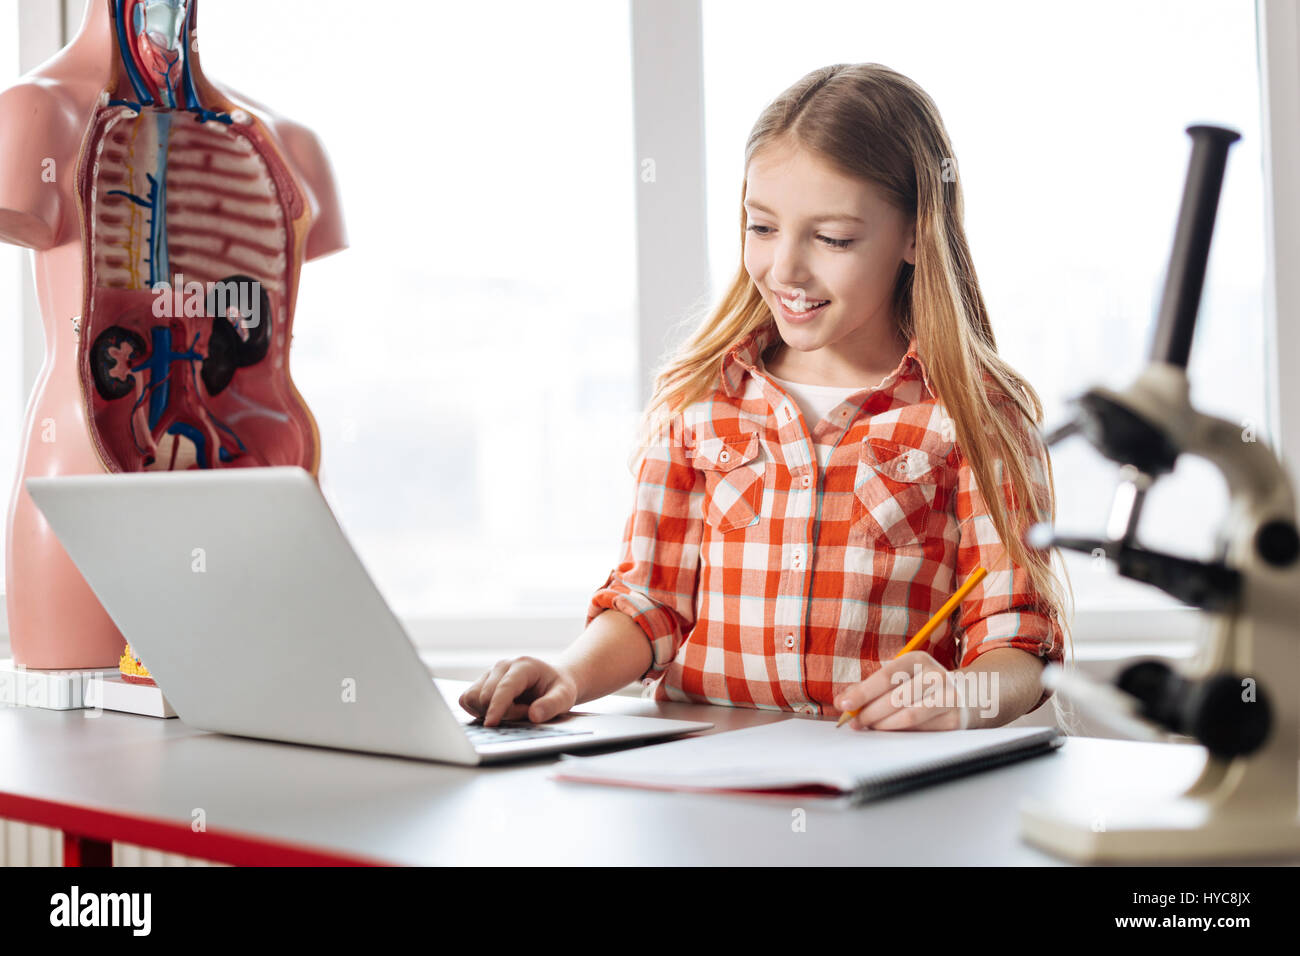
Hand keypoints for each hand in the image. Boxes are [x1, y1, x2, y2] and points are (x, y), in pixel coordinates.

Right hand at [458, 657, 578, 726]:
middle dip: (503, 713)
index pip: (504, 687)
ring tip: (512, 711)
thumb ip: (552, 705)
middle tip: (525, 713)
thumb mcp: (565, 696)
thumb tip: (534, 715)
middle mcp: (502, 666)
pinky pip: (467, 700)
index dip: (497, 707)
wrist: (551, 681)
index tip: (491, 725)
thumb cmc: (557, 688)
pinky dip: (477, 710)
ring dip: (487, 712)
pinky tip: (497, 711)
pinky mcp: (480, 683)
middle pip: (486, 696)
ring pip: (472, 697)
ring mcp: (489, 674)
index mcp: (523, 665)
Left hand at [835, 650, 971, 731]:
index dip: (862, 691)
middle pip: (895, 697)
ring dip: (883, 724)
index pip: (886, 676)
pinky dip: (901, 732)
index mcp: (918, 659)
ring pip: (908, 715)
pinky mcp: (954, 719)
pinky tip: (889, 731)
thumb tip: (844, 699)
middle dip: (869, 712)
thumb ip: (872, 685)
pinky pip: (921, 729)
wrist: (968, 694)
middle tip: (855, 721)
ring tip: (869, 726)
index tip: (843, 703)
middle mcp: (935, 676)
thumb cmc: (923, 685)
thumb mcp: (902, 676)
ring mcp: (947, 698)